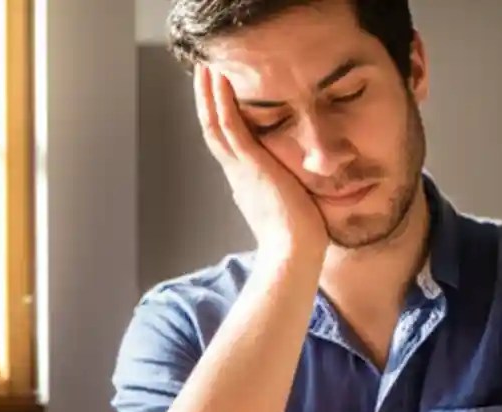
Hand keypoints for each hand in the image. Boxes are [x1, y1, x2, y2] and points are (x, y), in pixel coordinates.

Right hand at [195, 64, 329, 263]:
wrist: (294, 253)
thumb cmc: (297, 236)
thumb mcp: (287, 205)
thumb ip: (282, 190)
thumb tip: (287, 184)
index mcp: (245, 181)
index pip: (227, 143)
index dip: (219, 118)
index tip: (218, 97)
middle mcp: (236, 172)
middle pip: (214, 129)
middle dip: (208, 100)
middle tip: (203, 73)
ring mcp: (241, 168)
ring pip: (215, 123)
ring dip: (209, 94)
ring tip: (205, 68)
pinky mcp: (251, 164)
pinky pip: (230, 126)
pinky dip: (222, 102)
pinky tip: (219, 80)